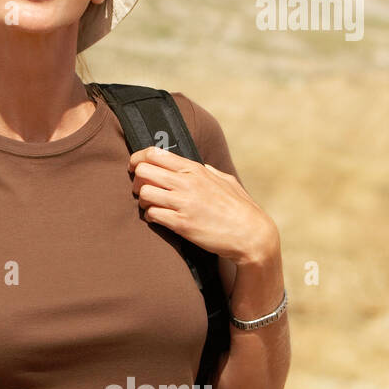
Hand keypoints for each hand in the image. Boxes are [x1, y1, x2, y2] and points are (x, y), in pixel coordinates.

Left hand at [128, 146, 275, 264]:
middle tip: (141, 189)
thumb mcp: (226, 180)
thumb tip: (198, 166)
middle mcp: (187, 182)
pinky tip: (159, 219)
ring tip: (151, 205)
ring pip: (143, 192)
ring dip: (142, 200)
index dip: (138, 159)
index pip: (155, 153)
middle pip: (142, 170)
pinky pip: (152, 214)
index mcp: (196, 169)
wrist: (252, 235)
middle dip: (136, 180)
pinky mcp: (181, 224)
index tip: (136, 167)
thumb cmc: (240, 208)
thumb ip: (208, 171)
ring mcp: (184, 203)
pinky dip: (150, 217)